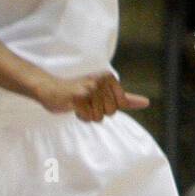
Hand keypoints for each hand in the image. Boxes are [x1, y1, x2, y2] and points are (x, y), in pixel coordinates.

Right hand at [34, 71, 148, 121]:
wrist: (48, 88)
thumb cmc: (76, 92)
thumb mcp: (102, 93)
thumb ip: (124, 99)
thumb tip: (146, 103)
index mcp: (109, 78)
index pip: (119, 105)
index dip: (106, 107)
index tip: (93, 98)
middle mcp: (101, 80)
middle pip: (110, 112)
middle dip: (95, 112)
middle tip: (83, 101)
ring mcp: (90, 88)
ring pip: (99, 116)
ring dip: (87, 114)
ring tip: (77, 103)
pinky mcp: (79, 97)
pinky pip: (88, 117)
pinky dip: (80, 116)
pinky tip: (73, 106)